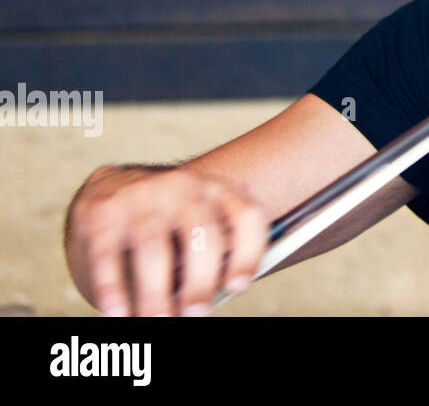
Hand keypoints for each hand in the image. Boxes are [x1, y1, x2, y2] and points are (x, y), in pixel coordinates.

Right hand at [65, 165, 269, 316]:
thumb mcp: (196, 226)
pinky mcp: (104, 211)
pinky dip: (113, 288)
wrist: (112, 184)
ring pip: (154, 247)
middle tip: (196, 313)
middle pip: (203, 233)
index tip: (237, 287)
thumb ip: (212, 255)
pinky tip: (117, 312)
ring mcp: (143, 195)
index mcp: (217, 192)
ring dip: (156, 291)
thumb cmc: (168, 221)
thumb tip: (212, 299)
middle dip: (201, 280)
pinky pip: (109, 254)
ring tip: (156, 319)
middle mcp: (185, 187)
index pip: (245, 216)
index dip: (247, 253)